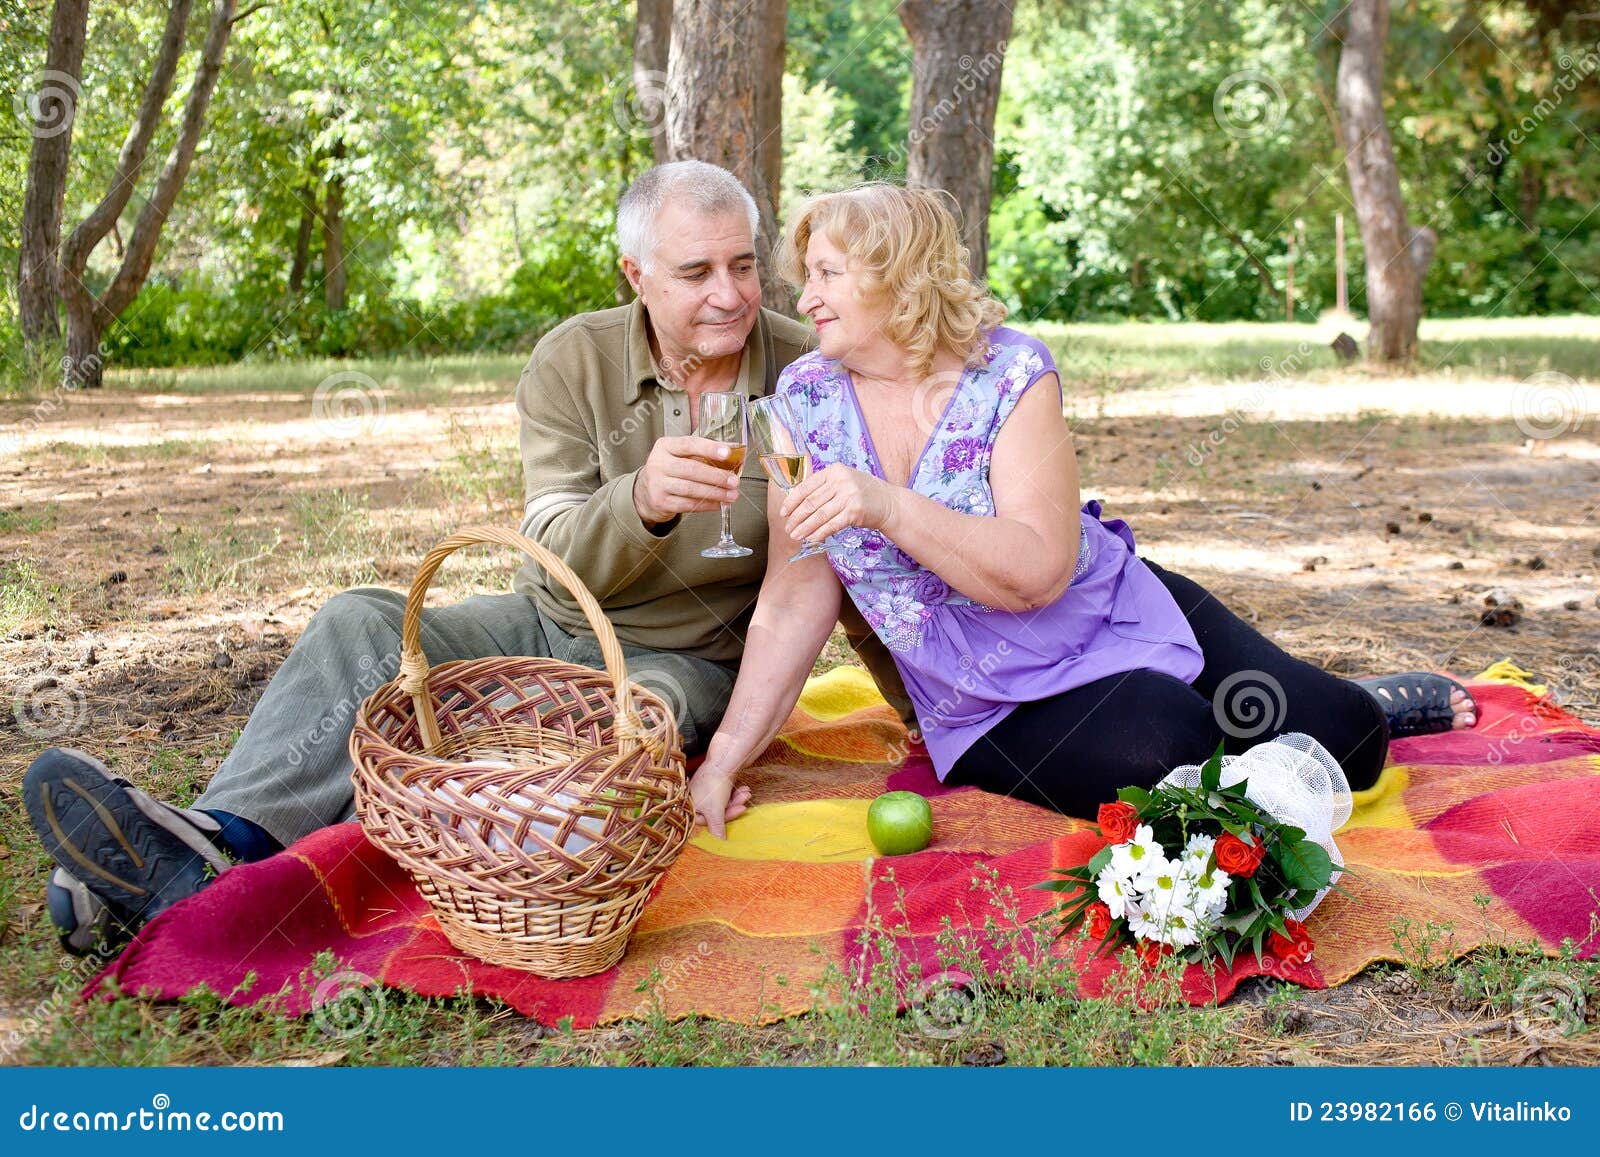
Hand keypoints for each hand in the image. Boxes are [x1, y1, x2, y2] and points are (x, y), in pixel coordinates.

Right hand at [633, 435, 743, 525]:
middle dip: (716, 476)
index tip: (727, 453)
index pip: (689, 444)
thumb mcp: (679, 455)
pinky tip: (718, 503)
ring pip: (690, 489)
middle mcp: (658, 463)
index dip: (709, 448)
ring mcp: (657, 484)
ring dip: (715, 492)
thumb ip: (701, 453)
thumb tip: (733, 455)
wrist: (645, 492)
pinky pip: (687, 504)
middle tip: (734, 481)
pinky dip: (706, 505)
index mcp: (665, 446)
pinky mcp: (660, 502)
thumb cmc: (669, 470)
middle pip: (691, 469)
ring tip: (731, 495)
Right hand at [690, 766, 750, 838]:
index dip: (722, 821)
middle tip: (744, 805)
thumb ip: (716, 828)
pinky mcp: (712, 783)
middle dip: (732, 808)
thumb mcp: (715, 811)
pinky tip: (744, 789)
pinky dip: (734, 793)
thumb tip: (719, 843)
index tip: (735, 818)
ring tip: (747, 793)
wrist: (723, 759)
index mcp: (689, 806)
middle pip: (715, 812)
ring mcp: (703, 790)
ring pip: (722, 802)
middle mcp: (694, 798)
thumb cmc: (715, 785)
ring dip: (736, 800)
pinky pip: (724, 794)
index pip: (706, 822)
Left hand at [780, 463, 896, 542]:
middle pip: (811, 502)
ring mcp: (849, 495)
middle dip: (796, 517)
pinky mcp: (855, 511)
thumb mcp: (843, 481)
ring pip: (819, 515)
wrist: (888, 502)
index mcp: (833, 471)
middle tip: (788, 528)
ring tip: (796, 536)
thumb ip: (824, 487)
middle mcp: (840, 480)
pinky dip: (820, 533)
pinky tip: (812, 539)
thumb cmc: (862, 493)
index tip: (783, 513)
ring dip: (805, 528)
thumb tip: (797, 502)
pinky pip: (832, 524)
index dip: (792, 501)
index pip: (806, 486)